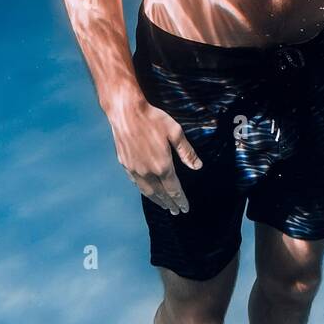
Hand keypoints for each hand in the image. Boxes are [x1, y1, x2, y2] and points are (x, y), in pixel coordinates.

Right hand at [107, 91, 201, 213]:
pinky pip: (136, 182)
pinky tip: (146, 190)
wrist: (126, 112)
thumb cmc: (152, 119)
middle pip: (160, 194)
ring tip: (163, 205)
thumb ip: (186, 152)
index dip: (180, 200)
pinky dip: (144, 190)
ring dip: (156, 200)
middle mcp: (148, 172)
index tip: (185, 208)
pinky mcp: (125, 164)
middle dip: (170, 203)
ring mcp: (134, 169)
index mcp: (162, 166)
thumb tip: (198, 166)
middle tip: (176, 211)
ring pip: (146, 191)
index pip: (174, 189)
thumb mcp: (175, 132)